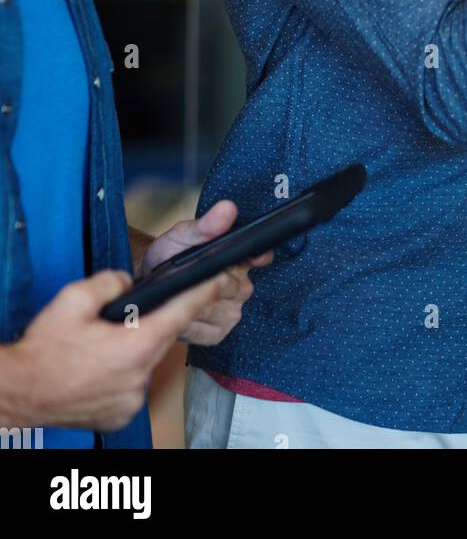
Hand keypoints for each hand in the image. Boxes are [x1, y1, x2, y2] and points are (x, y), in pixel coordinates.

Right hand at [1, 269, 229, 432]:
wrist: (21, 393)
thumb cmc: (45, 351)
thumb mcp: (74, 299)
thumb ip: (111, 281)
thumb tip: (128, 282)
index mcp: (136, 345)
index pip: (183, 313)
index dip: (204, 292)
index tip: (220, 279)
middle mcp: (140, 376)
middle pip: (164, 337)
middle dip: (153, 322)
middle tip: (128, 316)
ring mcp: (133, 399)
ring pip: (148, 362)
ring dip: (136, 349)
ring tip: (107, 343)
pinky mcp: (122, 414)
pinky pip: (135, 384)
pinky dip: (125, 372)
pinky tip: (103, 365)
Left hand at [139, 200, 272, 346]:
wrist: (146, 282)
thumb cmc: (167, 255)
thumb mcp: (182, 235)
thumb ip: (206, 225)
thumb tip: (228, 209)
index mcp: (239, 257)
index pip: (262, 257)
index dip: (257, 258)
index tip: (248, 258)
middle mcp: (241, 285)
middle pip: (235, 289)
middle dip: (210, 284)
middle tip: (188, 277)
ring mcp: (232, 311)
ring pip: (221, 311)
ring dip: (198, 305)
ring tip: (179, 295)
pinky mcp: (218, 332)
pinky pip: (209, 332)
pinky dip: (192, 325)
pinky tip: (181, 313)